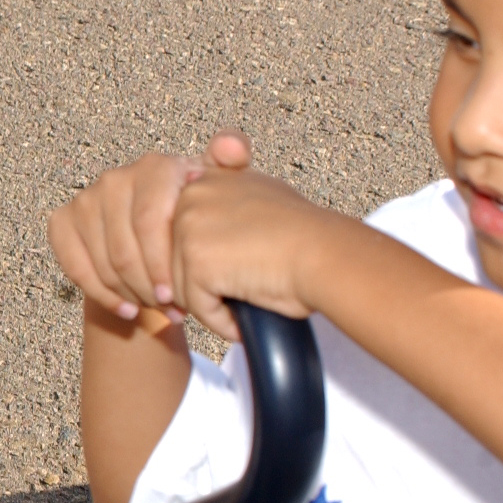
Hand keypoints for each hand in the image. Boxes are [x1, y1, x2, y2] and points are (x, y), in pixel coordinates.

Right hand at [49, 132, 250, 321]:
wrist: (155, 235)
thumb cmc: (194, 217)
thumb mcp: (220, 194)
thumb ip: (233, 164)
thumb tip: (231, 148)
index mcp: (155, 167)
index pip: (149, 222)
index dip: (160, 265)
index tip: (177, 296)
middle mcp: (116, 177)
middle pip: (125, 249)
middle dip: (148, 287)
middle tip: (172, 308)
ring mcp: (86, 198)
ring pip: (104, 263)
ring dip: (130, 295)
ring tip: (157, 309)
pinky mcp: (63, 220)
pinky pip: (76, 267)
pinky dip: (102, 295)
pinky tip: (126, 309)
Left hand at [167, 154, 344, 340]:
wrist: (328, 255)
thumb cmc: (305, 235)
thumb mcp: (261, 198)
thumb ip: (227, 200)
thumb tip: (209, 216)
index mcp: (205, 180)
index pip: (183, 234)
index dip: (208, 261)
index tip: (241, 269)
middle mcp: (191, 198)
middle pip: (174, 260)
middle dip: (202, 285)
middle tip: (240, 293)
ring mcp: (190, 229)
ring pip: (180, 286)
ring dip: (211, 305)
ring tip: (246, 305)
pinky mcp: (196, 262)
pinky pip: (195, 305)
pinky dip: (219, 321)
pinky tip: (243, 322)